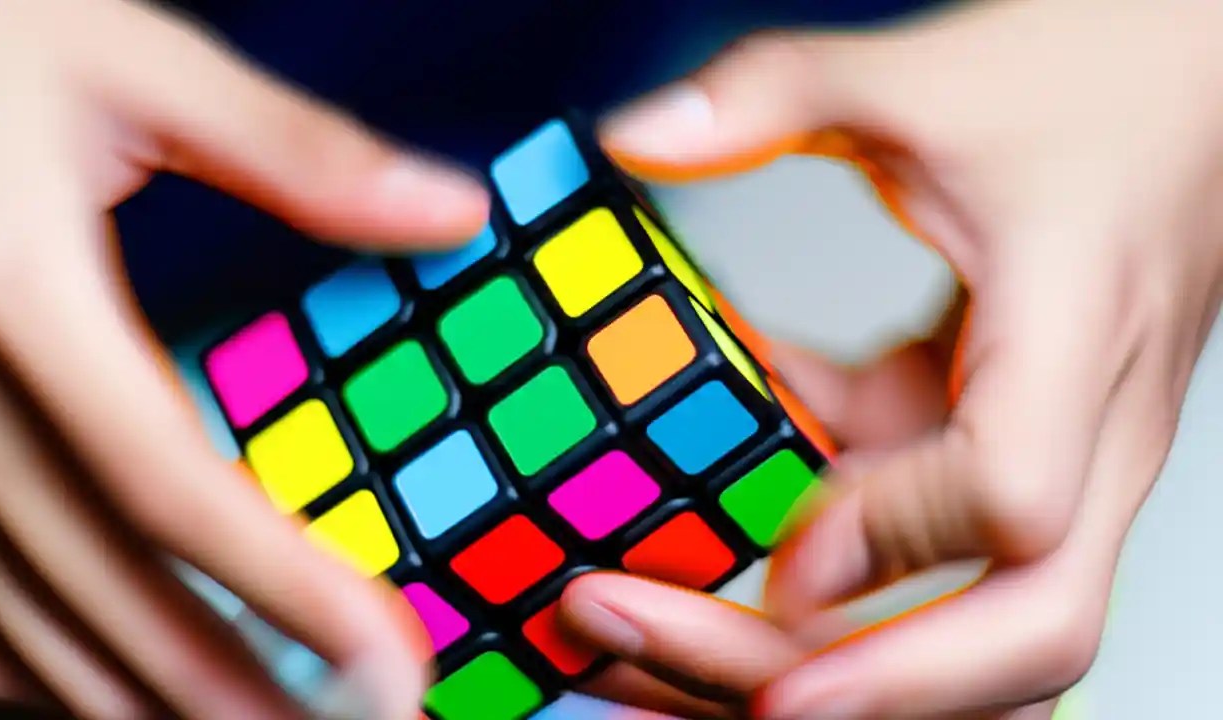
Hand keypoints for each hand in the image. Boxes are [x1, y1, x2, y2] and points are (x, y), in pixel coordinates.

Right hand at [0, 1, 487, 717]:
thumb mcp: (128, 60)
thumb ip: (292, 149)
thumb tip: (455, 209)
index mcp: (14, 293)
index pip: (172, 486)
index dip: (289, 590)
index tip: (393, 664)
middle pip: (100, 590)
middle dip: (233, 690)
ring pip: (23, 621)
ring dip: (148, 703)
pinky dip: (45, 669)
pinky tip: (117, 695)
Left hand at [562, 0, 1222, 715]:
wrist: (1196, 81)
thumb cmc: (1100, 81)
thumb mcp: (926, 76)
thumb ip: (777, 93)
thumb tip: (639, 132)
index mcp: (1073, 332)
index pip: (1010, 497)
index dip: (884, 543)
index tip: (774, 560)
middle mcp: (1092, 429)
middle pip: (1025, 632)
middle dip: (864, 682)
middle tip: (688, 665)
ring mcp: (1064, 458)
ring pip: (994, 640)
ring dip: (852, 675)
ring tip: (682, 661)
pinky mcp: (1019, 456)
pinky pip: (942, 567)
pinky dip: (841, 588)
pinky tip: (728, 550)